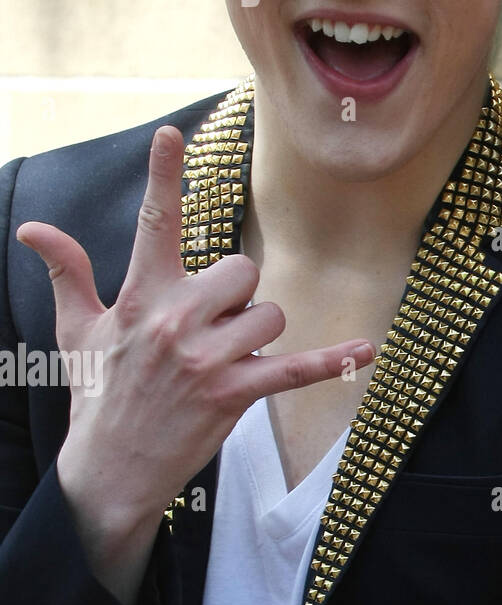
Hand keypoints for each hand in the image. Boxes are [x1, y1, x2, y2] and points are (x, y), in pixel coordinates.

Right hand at [17, 125, 372, 601]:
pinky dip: (331, 361)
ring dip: (257, 336)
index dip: (162, 176)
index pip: (154, 226)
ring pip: (269, 315)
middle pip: (243, 272)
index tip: (170, 134)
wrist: (108, 471)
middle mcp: (173, 322)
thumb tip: (34, 228)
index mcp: (139, 298)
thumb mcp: (76, 331)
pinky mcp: (234, 393)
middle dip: (237, 298)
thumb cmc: (98, 394)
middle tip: (207, 331)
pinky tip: (364, 351)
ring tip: (222, 362)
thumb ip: (67, 272)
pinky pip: (295, 368)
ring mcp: (205, 359)